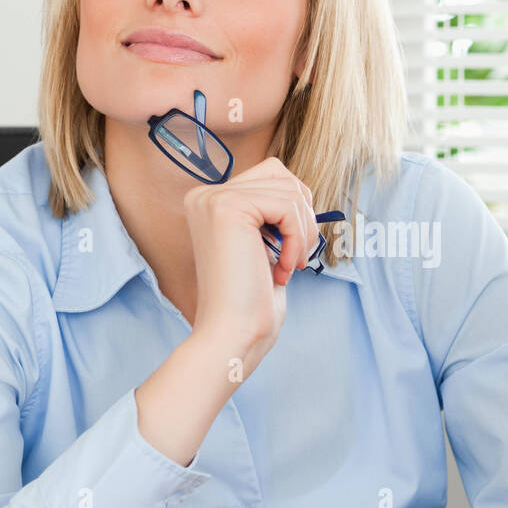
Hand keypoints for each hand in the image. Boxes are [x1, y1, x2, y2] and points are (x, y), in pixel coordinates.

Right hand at [183, 157, 319, 369]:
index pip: (270, 176)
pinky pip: (288, 205)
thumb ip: (272, 214)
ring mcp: (212, 198)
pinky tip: (284, 269)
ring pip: (288, 189)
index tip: (291, 253)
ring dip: (303, 231)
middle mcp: (205, 195)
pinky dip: (298, 239)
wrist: (232, 335)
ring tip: (291, 265)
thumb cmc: (251, 302)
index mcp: (210, 203)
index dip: (294, 211)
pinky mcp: (227, 206)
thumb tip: (301, 190)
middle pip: (279, 173)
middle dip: (302, 213)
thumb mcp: (264, 246)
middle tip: (297, 255)